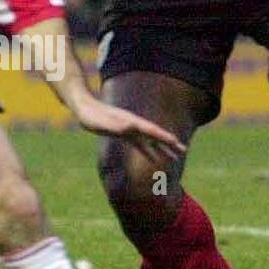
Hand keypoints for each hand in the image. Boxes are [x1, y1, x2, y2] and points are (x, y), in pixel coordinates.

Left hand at [71, 94, 186, 164]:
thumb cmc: (92, 117)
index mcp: (132, 122)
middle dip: (170, 143)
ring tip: (175, 157)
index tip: (176, 142)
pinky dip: (149, 151)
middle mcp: (134, 125)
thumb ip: (117, 126)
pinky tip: (154, 159)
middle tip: (184, 150)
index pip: (152, 131)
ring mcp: (130, 129)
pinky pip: (141, 145)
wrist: (84, 108)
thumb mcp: (104, 123)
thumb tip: (131, 127)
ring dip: (163, 149)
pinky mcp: (124, 134)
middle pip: (156, 135)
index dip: (164, 137)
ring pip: (151, 141)